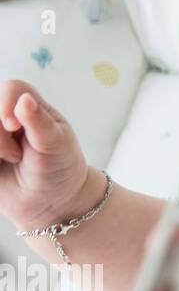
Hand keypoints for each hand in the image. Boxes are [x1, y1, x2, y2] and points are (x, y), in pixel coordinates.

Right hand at [0, 80, 90, 229]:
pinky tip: (0, 168)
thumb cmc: (59, 168)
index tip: (14, 126)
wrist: (50, 202)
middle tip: (17, 156)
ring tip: (11, 161)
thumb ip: (39, 122)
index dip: (6, 104)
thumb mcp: (56, 145)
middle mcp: (4, 114)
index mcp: (28, 104)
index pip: (10, 89)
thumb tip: (24, 99)